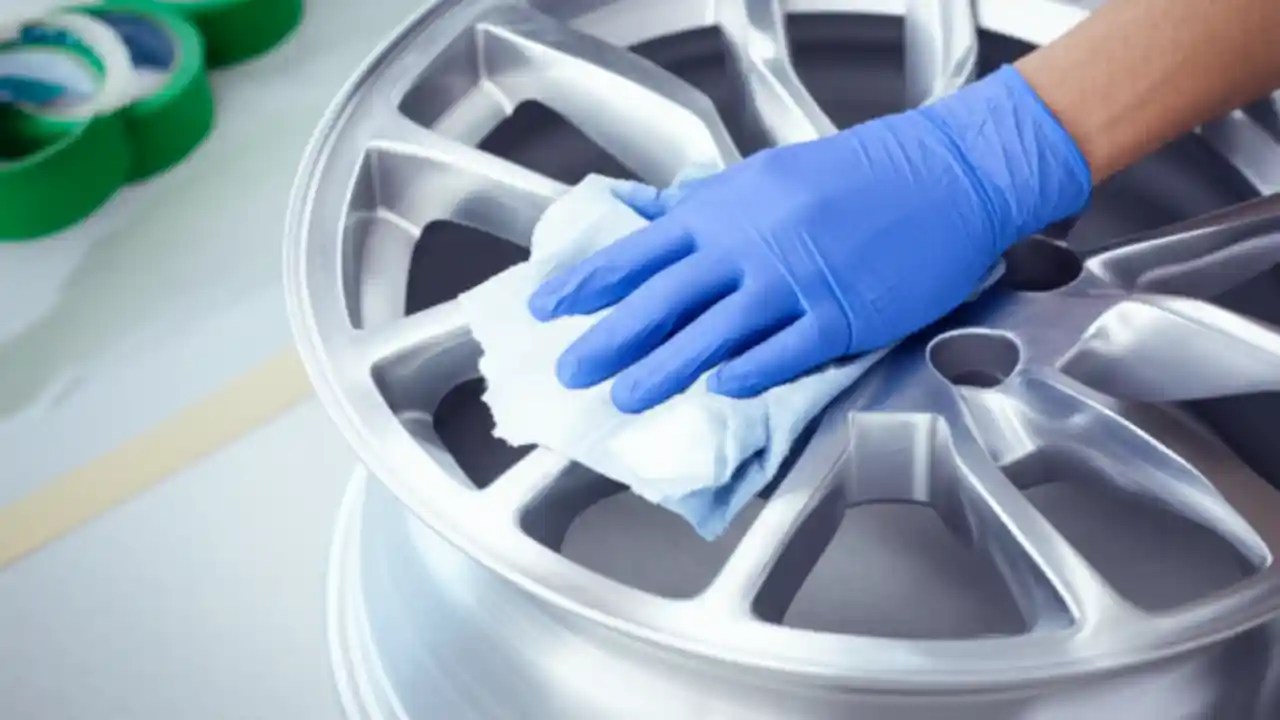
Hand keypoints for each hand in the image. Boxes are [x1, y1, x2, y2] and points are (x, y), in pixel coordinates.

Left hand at [528, 65, 1090, 412]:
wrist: (943, 174)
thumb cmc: (857, 174)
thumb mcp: (766, 175)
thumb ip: (705, 204)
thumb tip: (649, 217)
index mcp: (726, 208)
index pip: (640, 250)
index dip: (589, 283)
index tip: (550, 308)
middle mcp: (749, 244)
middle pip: (664, 299)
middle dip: (610, 338)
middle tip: (572, 371)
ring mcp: (795, 281)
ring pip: (713, 332)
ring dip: (664, 368)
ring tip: (626, 397)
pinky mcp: (840, 315)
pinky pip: (784, 351)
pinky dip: (749, 370)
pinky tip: (718, 390)